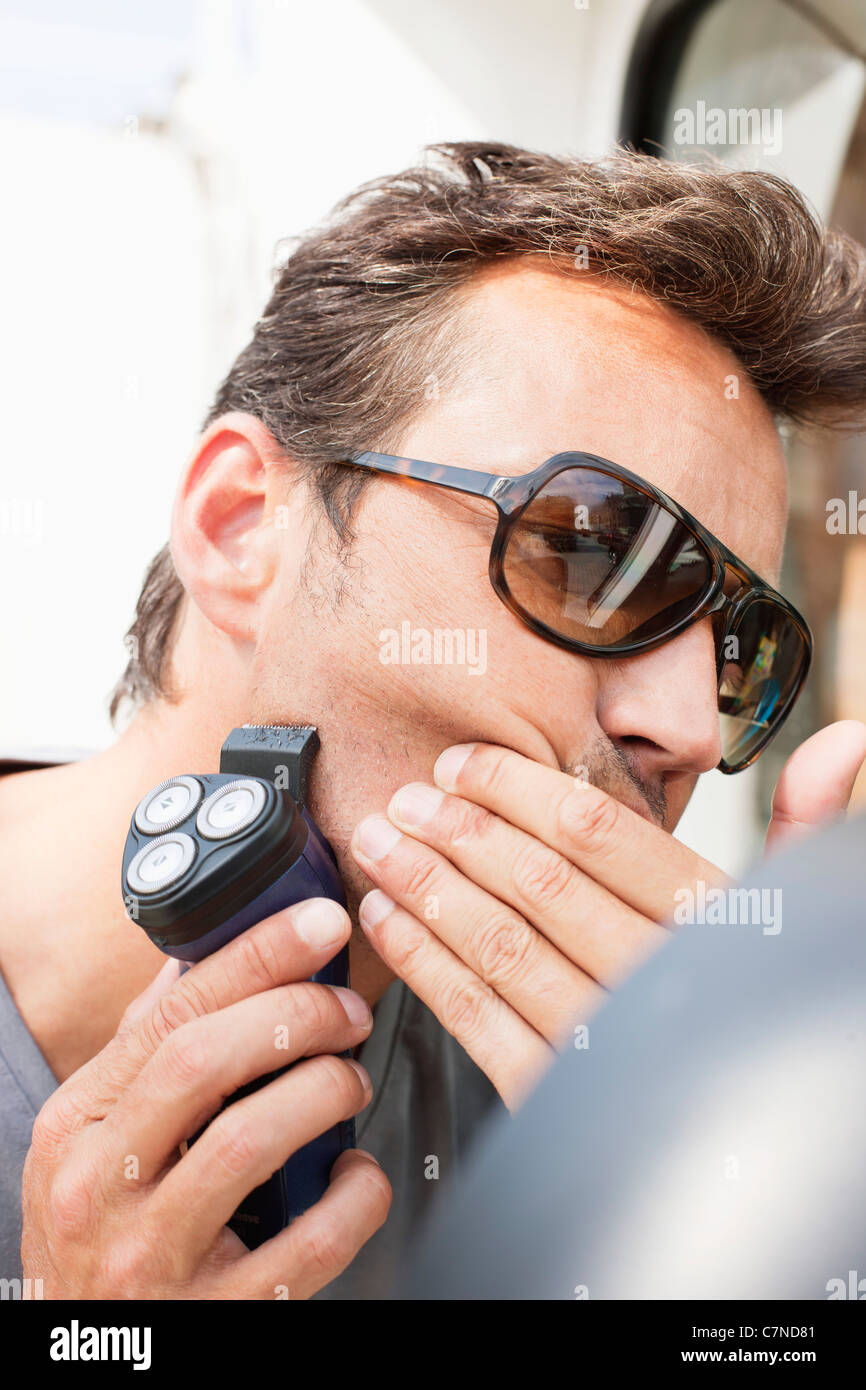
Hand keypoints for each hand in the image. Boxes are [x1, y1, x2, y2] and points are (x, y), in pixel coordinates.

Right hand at [22, 899, 390, 1298]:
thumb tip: (202, 960)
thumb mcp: (94, 1137)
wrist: (83, 1359)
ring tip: (350, 1082)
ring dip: (326, 1092)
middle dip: (296, 1016)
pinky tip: (357, 1175)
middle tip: (348, 1012)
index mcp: (76, 1124)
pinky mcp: (217, 1317)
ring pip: (251, 1140)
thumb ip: (147, 1051)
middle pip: (204, 1062)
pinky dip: (354, 1197)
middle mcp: (100, 1185)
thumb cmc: (101, 1231)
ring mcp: (151, 1257)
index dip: (255, 957)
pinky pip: (308, 1244)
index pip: (169, 1015)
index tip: (320, 923)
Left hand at [351, 721, 865, 1108]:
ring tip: (381, 846)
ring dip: (427, 890)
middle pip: (536, 884)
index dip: (517, 791)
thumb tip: (846, 740)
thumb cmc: (758, 1002)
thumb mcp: (790, 912)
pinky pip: (479, 1022)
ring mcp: (603, 1039)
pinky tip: (390, 926)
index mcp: (707, 919)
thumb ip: (803, 827)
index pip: (599, 835)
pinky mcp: (557, 1094)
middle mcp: (654, 976)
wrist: (753, 1137)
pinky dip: (426, 968)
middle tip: (403, 798)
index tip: (462, 764)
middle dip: (457, 833)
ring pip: (499, 947)